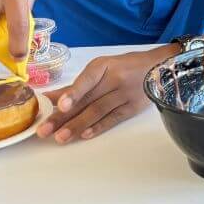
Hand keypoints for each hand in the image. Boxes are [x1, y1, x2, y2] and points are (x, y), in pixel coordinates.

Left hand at [36, 46, 174, 143]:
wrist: (159, 66)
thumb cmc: (124, 67)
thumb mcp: (102, 68)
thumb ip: (77, 85)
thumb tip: (49, 98)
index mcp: (104, 65)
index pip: (86, 80)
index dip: (73, 93)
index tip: (60, 104)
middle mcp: (114, 79)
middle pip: (87, 100)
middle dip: (64, 116)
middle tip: (44, 130)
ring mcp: (125, 94)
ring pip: (98, 111)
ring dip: (77, 125)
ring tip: (60, 138)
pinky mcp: (133, 107)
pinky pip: (113, 119)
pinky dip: (98, 127)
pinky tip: (84, 135)